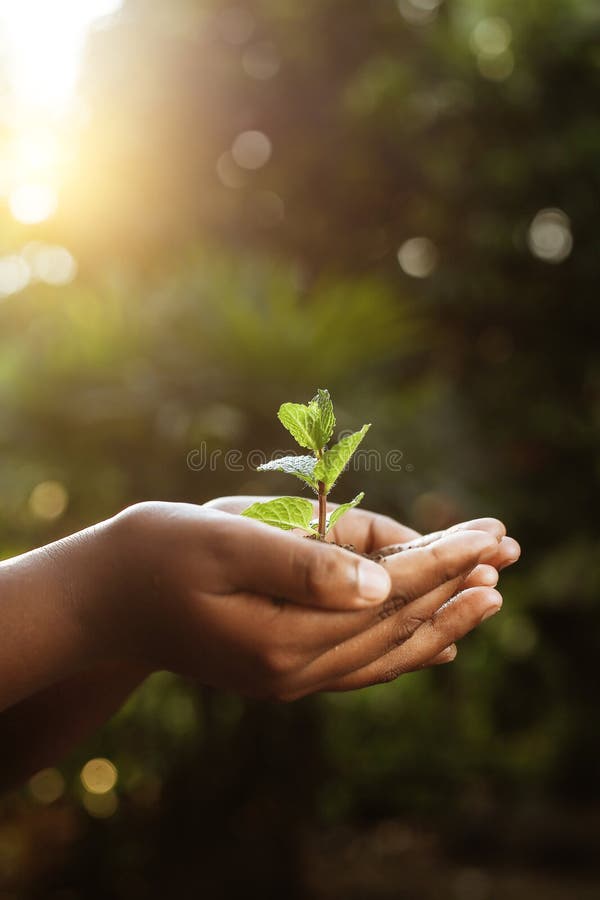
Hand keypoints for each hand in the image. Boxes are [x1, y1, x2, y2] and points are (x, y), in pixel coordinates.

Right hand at [88, 499, 512, 700]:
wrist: (105, 601)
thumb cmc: (158, 553)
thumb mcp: (225, 540)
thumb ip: (304, 562)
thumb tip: (382, 581)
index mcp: (281, 636)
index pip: (384, 594)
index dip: (441, 560)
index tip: (490, 534)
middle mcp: (292, 671)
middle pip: (394, 624)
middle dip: (453, 585)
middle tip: (508, 556)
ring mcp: (288, 679)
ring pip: (385, 651)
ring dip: (440, 619)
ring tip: (489, 595)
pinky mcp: (282, 672)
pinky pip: (361, 666)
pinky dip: (404, 649)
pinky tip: (437, 643)